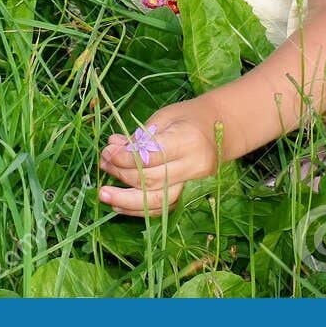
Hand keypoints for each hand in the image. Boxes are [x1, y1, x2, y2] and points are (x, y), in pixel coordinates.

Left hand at [96, 101, 224, 216]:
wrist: (222, 129)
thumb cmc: (190, 118)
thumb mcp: (166, 116)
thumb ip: (140, 135)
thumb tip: (112, 147)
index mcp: (189, 141)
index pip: (153, 156)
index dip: (126, 158)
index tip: (107, 152)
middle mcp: (194, 167)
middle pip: (153, 180)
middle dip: (123, 175)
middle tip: (103, 165)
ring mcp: (194, 186)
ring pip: (157, 201)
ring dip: (127, 201)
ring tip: (103, 194)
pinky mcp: (189, 197)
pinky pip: (161, 209)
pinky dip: (138, 210)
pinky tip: (118, 205)